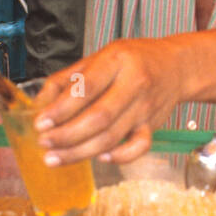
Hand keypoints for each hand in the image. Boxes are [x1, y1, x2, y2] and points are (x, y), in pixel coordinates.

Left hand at [32, 37, 186, 165]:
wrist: (176, 67)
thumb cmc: (133, 60)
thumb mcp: (99, 57)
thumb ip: (67, 79)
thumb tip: (39, 104)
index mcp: (117, 60)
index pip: (87, 87)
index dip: (61, 109)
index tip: (41, 123)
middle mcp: (135, 83)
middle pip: (99, 117)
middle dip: (67, 135)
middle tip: (45, 143)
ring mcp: (146, 107)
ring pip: (112, 137)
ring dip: (80, 152)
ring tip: (55, 158)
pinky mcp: (153, 125)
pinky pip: (138, 148)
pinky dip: (119, 157)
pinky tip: (99, 158)